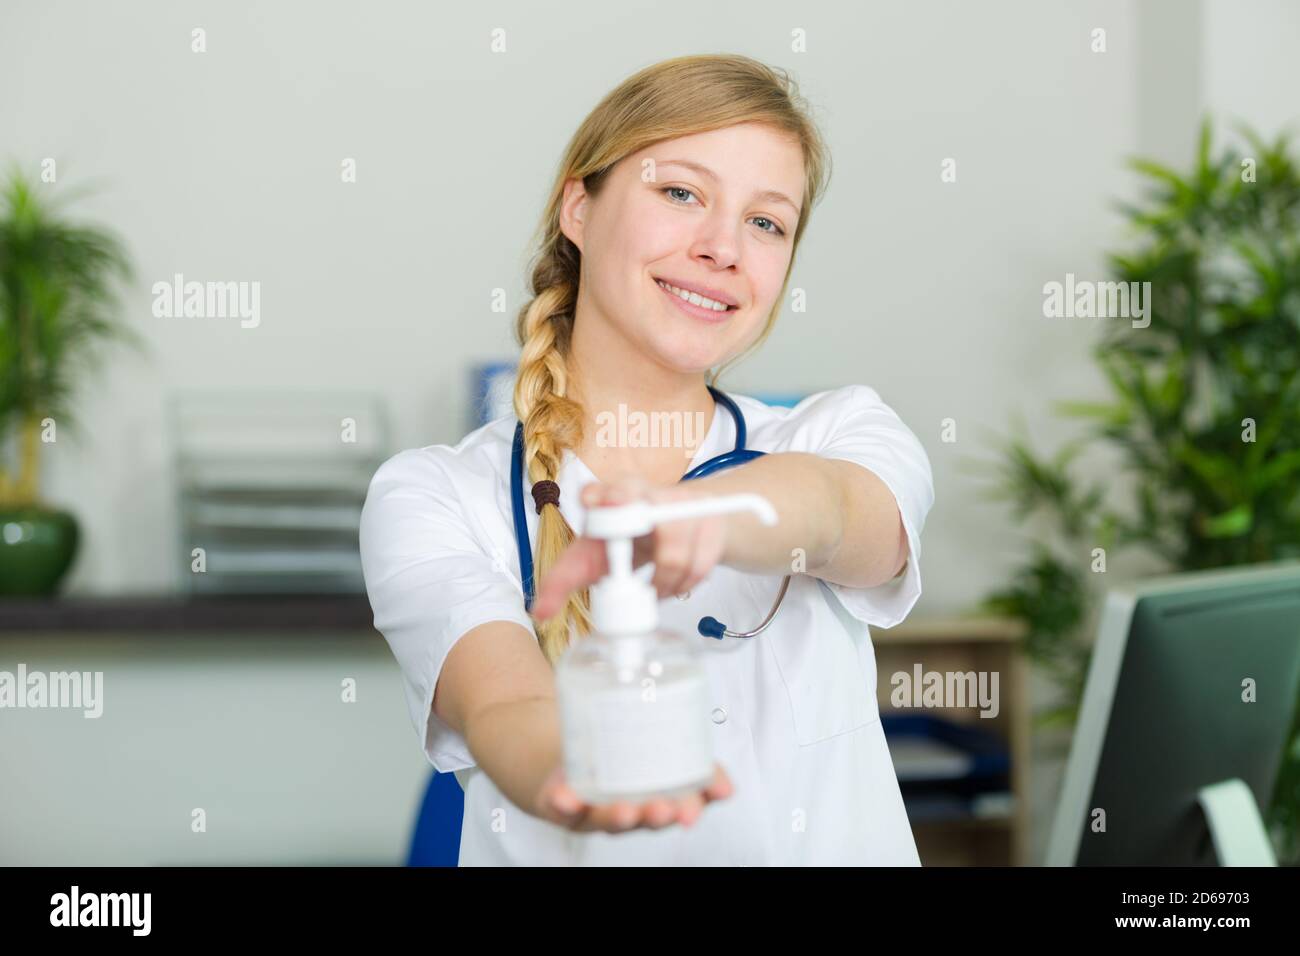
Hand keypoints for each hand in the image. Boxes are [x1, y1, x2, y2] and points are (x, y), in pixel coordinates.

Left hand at [531, 477, 728, 620]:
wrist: (676, 528)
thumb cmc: (626, 543)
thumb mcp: (591, 559)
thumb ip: (562, 581)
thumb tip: (538, 612)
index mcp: (615, 494)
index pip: (610, 489)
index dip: (605, 496)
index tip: (592, 503)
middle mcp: (651, 493)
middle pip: (652, 510)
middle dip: (644, 539)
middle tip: (637, 572)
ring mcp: (686, 505)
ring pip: (677, 552)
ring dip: (665, 583)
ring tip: (655, 590)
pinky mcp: (713, 522)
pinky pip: (702, 565)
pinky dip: (686, 585)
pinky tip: (675, 585)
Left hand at [534, 762, 733, 832]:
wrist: (563, 756)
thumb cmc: (619, 755)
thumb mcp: (659, 751)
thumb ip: (694, 763)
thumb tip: (728, 787)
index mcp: (655, 799)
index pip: (679, 807)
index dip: (692, 808)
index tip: (702, 804)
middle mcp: (626, 809)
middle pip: (644, 819)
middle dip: (656, 816)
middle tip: (667, 809)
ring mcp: (592, 808)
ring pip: (606, 819)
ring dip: (618, 816)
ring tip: (626, 810)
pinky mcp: (561, 802)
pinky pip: (560, 806)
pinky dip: (563, 803)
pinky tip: (566, 798)